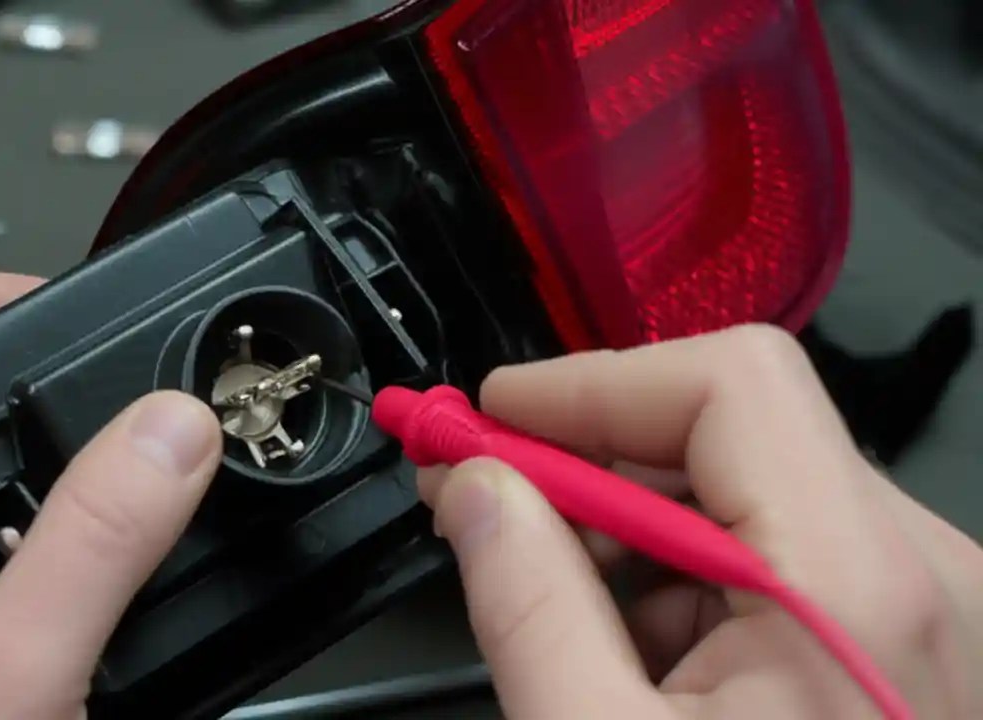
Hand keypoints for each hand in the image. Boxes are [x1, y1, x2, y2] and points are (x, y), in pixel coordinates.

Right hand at [421, 325, 982, 718]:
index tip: (487, 418)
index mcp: (854, 584)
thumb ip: (524, 602)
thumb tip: (472, 489)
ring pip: (746, 493)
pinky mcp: (905, 641)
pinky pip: (775, 557)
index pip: (724, 384)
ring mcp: (923, 608)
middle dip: (588, 458)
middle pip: (731, 431)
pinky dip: (682, 581)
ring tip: (556, 606)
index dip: (588, 384)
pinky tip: (632, 654)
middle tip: (479, 493)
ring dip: (629, 530)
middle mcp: (917, 574)